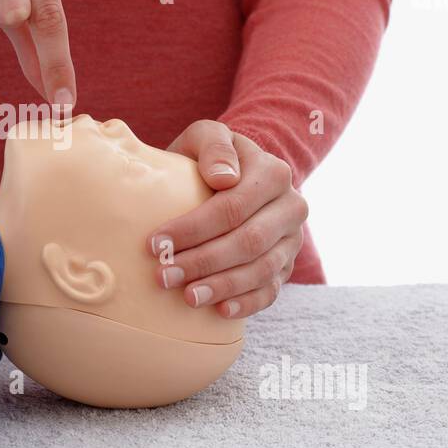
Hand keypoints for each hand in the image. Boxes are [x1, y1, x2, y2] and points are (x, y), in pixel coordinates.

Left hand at [147, 120, 307, 317]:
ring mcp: (292, 240)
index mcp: (273, 174)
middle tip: (163, 276)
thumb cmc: (210, 157)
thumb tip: (223, 178)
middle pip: (248, 242)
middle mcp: (291, 207)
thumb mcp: (207, 136)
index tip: (155, 242)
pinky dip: (247, 303)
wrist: (236, 174)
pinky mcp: (287, 266)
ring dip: (221, 287)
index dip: (192, 228)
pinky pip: (272, 291)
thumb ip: (213, 146)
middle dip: (202, 262)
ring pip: (261, 270)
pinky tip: (220, 311)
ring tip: (186, 297)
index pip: (232, 207)